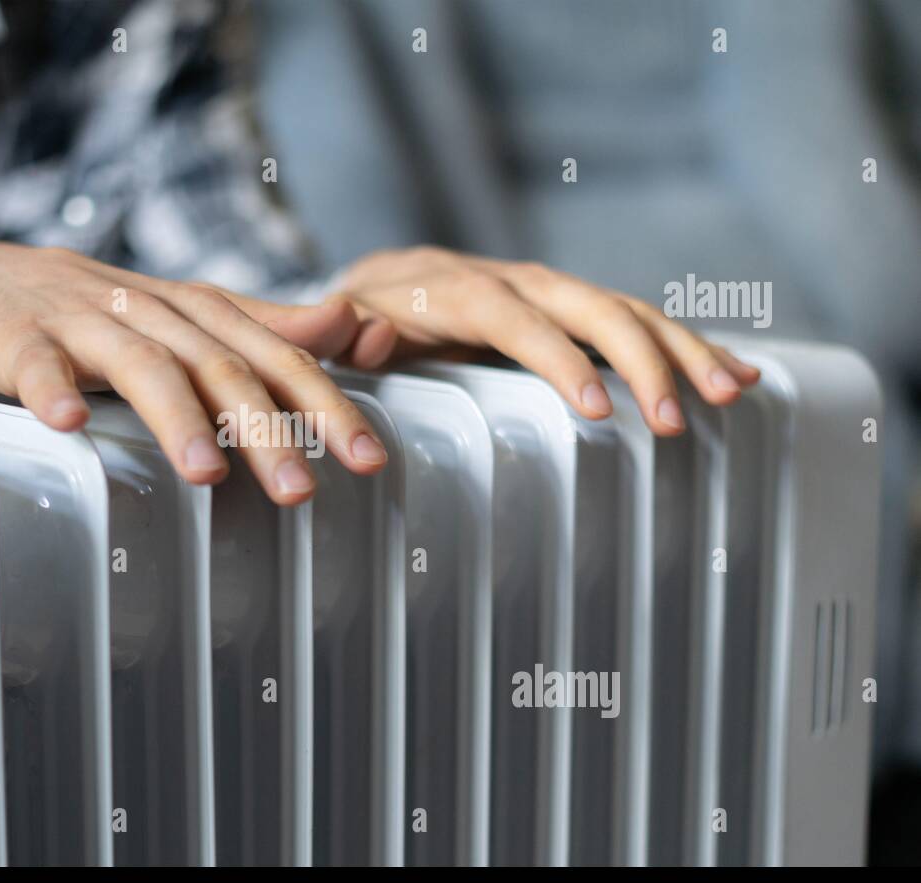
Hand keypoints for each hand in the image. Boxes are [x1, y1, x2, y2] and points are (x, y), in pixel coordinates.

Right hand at [0, 243, 386, 504]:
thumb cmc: (104, 313)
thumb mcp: (191, 315)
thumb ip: (268, 326)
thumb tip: (349, 325)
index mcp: (201, 312)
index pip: (278, 359)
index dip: (327, 406)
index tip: (370, 460)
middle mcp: (154, 313)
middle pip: (220, 368)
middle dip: (266, 430)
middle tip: (301, 491)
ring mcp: (84, 322)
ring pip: (140, 366)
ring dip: (176, 418)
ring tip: (206, 474)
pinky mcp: (19, 338)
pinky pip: (35, 363)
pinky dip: (50, 388)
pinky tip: (66, 421)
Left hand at [334, 246, 760, 435]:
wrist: (377, 283)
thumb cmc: (356, 318)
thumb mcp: (336, 328)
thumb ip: (341, 332)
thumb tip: (363, 333)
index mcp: (454, 289)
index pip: (512, 318)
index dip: (555, 359)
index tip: (593, 408)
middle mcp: (513, 281)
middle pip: (589, 308)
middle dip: (640, 358)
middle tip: (675, 415)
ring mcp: (548, 294)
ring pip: (626, 311)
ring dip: (682, 349)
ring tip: (731, 391)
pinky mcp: (569, 312)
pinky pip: (633, 323)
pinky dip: (683, 346)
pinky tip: (731, 372)